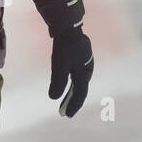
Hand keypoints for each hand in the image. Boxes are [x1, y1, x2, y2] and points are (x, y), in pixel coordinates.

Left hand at [36, 0, 93, 117]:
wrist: (68, 25)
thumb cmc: (64, 46)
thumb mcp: (59, 66)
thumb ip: (57, 82)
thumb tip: (53, 98)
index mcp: (85, 72)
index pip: (80, 94)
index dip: (73, 105)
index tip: (66, 115)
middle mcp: (87, 68)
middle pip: (80, 89)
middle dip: (72, 101)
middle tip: (65, 112)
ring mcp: (84, 61)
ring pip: (78, 81)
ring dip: (71, 92)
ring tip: (64, 101)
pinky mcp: (79, 55)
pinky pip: (76, 74)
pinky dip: (71, 82)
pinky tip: (66, 82)